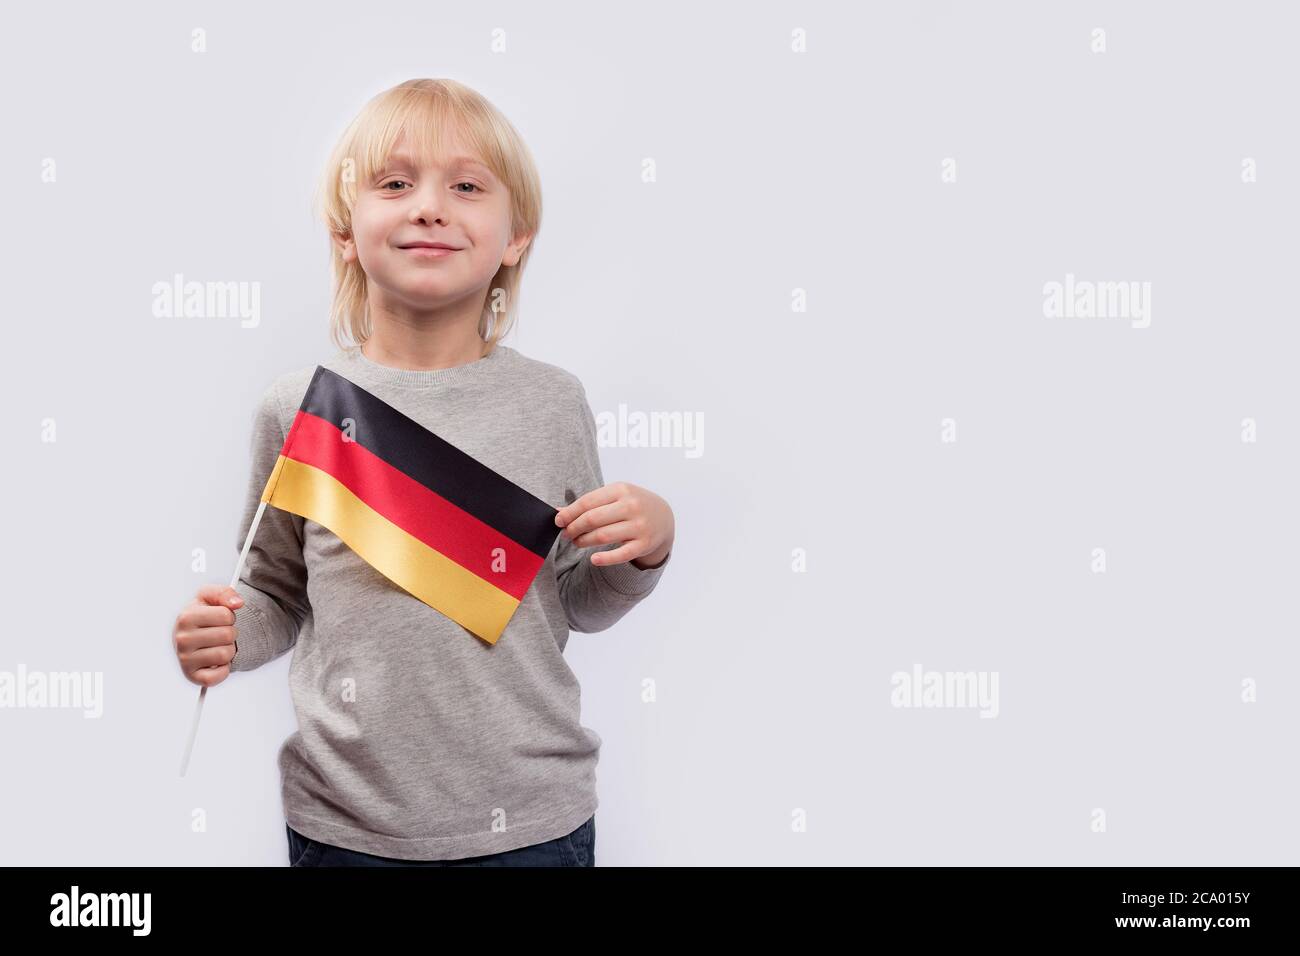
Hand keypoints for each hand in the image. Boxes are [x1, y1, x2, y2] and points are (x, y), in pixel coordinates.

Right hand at [174, 585, 242, 686]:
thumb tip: (237, 603)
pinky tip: (216, 662)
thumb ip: (224, 593)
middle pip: (228, 635)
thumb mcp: (209, 597)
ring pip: (226, 654)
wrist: (191, 636)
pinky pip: (220, 675)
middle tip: (219, 634)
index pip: (226, 615)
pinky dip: (224, 669)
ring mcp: (185, 660)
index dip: (229, 616)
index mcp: (185, 617)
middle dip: (230, 633)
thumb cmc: (202, 616)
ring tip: (217, 646)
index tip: (220, 619)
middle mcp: (182, 639)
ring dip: (228, 650)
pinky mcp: (193, 677)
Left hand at [554, 481, 673, 568]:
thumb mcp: (614, 496)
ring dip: (584, 541)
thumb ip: (589, 503)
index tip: (558, 521)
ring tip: (577, 542)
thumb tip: (559, 512)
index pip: (587, 502)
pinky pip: (620, 554)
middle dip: (574, 528)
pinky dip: (605, 559)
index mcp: (621, 490)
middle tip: (566, 534)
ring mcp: (639, 526)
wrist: (663, 516)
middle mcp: (631, 506)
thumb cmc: (631, 504)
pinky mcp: (644, 544)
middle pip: (593, 519)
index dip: (569, 513)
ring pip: (603, 536)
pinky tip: (593, 559)